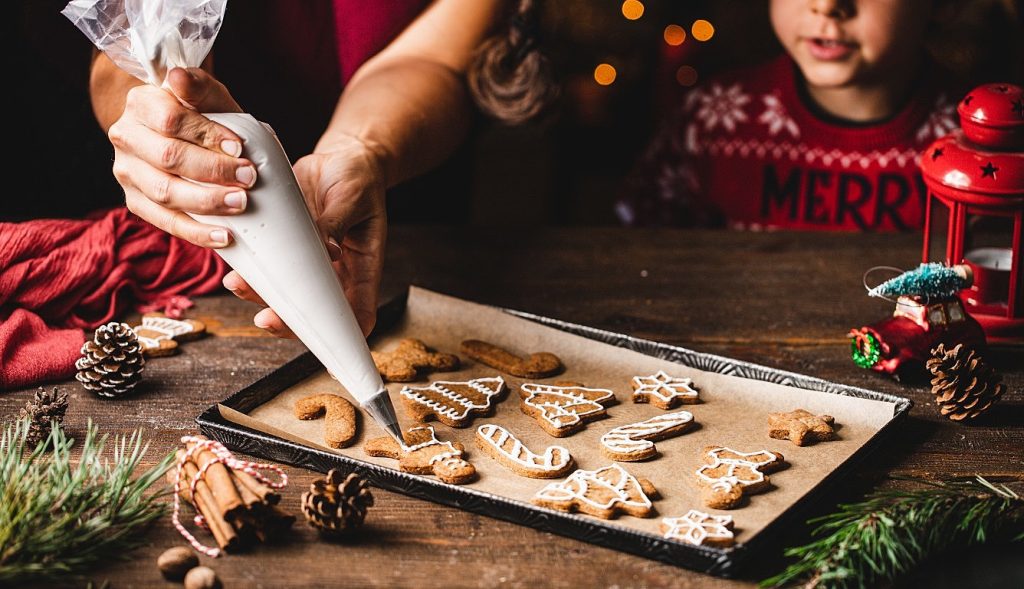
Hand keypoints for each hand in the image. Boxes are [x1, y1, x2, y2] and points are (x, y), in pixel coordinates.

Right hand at [108, 67, 253, 246]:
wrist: (193, 140)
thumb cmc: (206, 116)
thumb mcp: (210, 96)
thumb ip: (199, 86)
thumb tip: (178, 77)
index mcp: (140, 104)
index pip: (171, 120)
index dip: (207, 135)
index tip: (240, 148)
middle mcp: (125, 137)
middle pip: (168, 158)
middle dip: (213, 170)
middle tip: (249, 178)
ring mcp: (127, 172)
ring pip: (165, 193)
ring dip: (207, 202)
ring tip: (241, 203)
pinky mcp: (136, 202)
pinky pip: (165, 222)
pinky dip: (197, 232)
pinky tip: (224, 237)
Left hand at [223, 135, 387, 337]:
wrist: (341, 158)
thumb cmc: (359, 178)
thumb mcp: (352, 198)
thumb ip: (336, 223)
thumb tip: (327, 250)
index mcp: (361, 268)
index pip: (359, 314)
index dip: (344, 337)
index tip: (324, 342)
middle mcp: (334, 272)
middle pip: (313, 312)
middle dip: (287, 320)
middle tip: (265, 318)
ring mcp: (308, 262)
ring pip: (284, 292)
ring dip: (260, 296)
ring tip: (238, 284)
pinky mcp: (286, 245)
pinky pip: (269, 265)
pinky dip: (251, 269)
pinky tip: (234, 264)